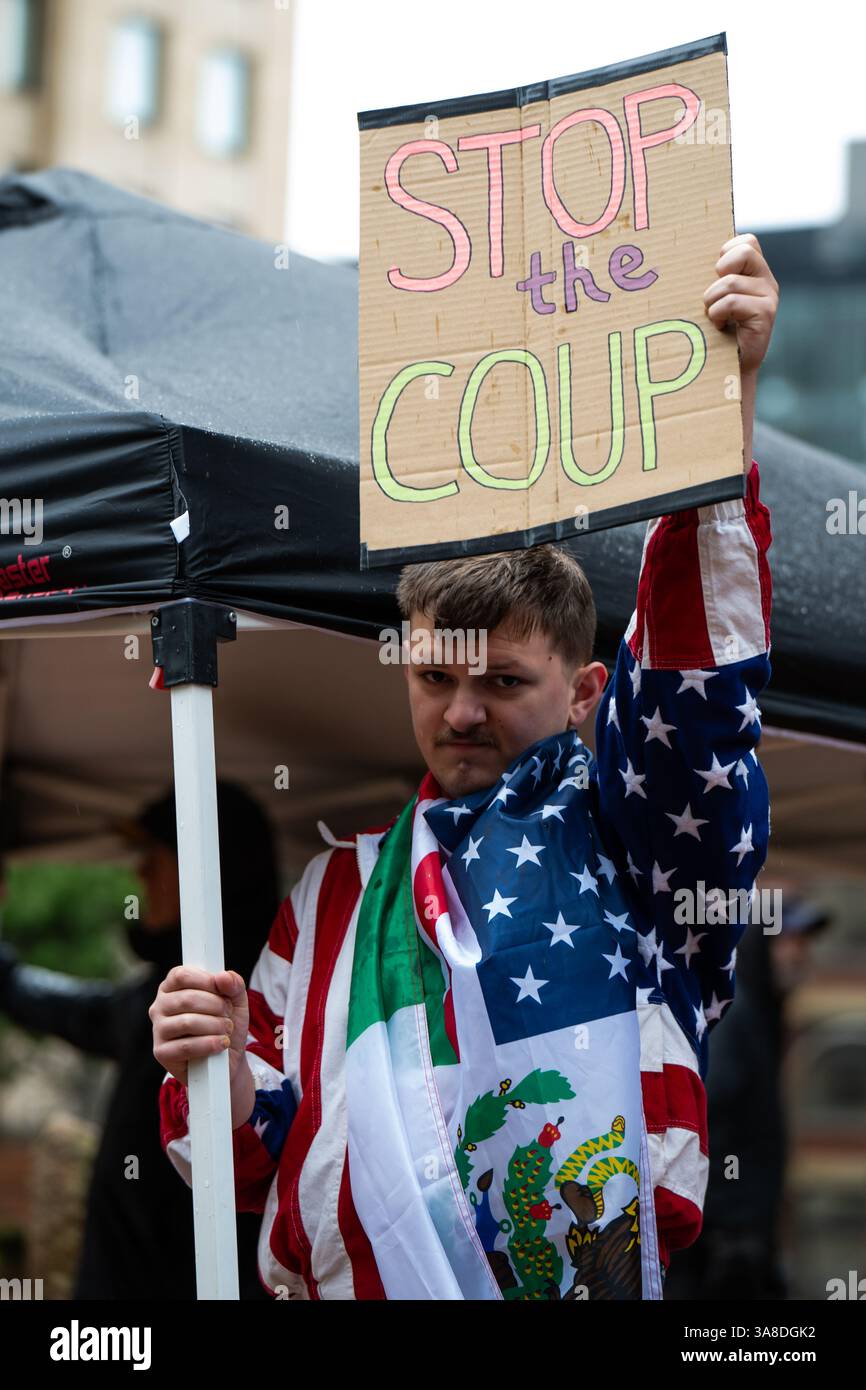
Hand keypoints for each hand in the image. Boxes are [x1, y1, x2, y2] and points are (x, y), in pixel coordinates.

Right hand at [150, 965, 248, 1088]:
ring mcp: (158, 1029)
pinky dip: (209, 1044)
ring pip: (187, 1022)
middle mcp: (160, 1006)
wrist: (228, 1059)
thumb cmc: (226, 1024)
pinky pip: (186, 1046)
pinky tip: (221, 1044)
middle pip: (186, 998)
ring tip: (226, 1030)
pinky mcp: (161, 1052)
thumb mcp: (236, 1000)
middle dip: (216, 1006)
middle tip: (228, 1014)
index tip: (222, 990)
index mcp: (172, 987)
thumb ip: (233, 983)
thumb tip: (223, 977)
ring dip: (215, 1026)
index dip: (205, 980)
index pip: (181, 975)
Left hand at [703, 233, 778, 375]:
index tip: (716, 273)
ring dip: (712, 300)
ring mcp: (769, 296)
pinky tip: (720, 327)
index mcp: (755, 272)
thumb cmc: (715, 331)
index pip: (747, 241)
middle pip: (744, 252)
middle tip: (713, 295)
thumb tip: (688, 257)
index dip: (727, 251)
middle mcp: (766, 280)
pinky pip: (731, 302)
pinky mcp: (766, 313)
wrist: (729, 367)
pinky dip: (717, 315)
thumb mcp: (714, 298)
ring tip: (714, 316)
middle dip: (720, 271)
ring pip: (730, 282)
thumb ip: (714, 278)